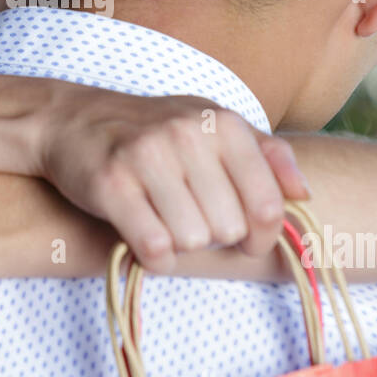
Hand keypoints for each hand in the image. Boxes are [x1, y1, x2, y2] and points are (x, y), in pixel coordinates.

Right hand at [40, 89, 308, 272]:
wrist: (72, 121)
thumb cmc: (151, 130)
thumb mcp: (212, 125)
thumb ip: (265, 154)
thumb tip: (304, 195)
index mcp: (222, 123)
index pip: (267, 204)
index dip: (262, 236)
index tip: (245, 238)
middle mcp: (188, 134)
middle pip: (229, 228)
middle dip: (213, 235)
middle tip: (189, 216)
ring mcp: (147, 157)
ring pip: (192, 240)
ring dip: (179, 243)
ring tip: (163, 219)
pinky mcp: (112, 184)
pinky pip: (154, 248)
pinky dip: (152, 256)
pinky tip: (144, 237)